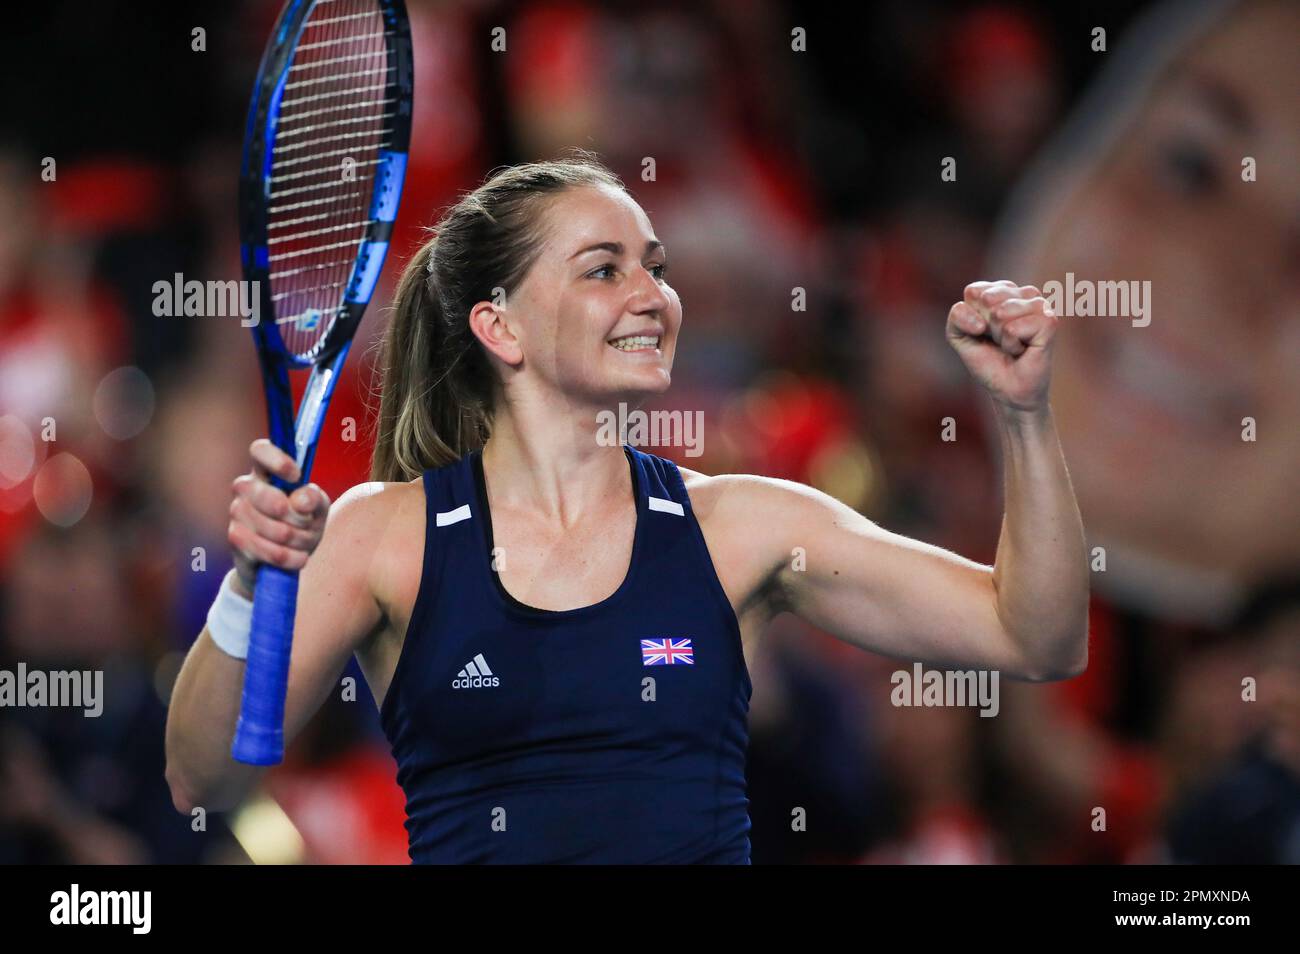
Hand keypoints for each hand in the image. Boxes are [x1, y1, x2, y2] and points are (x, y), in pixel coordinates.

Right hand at [228, 439, 330, 596]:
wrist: (285, 560)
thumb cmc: (303, 524)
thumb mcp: (318, 510)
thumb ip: (314, 499)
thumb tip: (300, 500)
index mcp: (267, 472)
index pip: (260, 450)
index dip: (276, 460)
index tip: (296, 477)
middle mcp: (246, 487)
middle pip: (265, 495)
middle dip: (295, 517)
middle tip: (308, 525)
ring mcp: (237, 512)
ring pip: (268, 526)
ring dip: (296, 539)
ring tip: (305, 545)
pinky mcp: (235, 537)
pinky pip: (262, 548)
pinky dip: (286, 556)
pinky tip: (298, 558)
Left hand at [947, 280, 1058, 411]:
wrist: (1008, 390)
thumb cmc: (988, 360)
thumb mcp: (959, 335)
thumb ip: (957, 317)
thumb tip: (981, 323)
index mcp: (1004, 290)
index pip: (974, 291)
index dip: (972, 317)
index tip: (983, 332)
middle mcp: (1024, 292)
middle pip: (987, 299)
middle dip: (986, 326)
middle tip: (1000, 341)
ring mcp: (1040, 305)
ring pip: (1000, 313)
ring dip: (1000, 337)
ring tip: (1012, 345)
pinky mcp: (1049, 321)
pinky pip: (1012, 328)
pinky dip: (1011, 345)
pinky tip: (1022, 350)